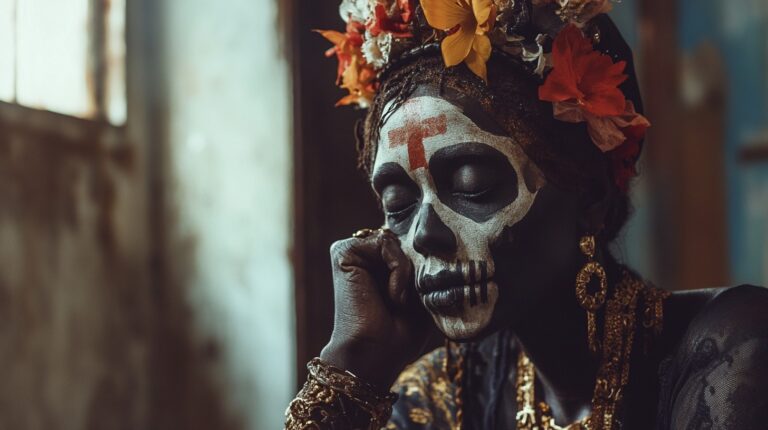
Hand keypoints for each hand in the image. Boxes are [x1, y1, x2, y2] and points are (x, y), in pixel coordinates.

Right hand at [320, 229, 431, 390]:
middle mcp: (363, 254)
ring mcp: (352, 252)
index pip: (409, 242)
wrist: (378, 353)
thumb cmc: (401, 330)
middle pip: (404, 239)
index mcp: (378, 262)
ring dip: (407, 273)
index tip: (417, 297)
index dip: (422, 263)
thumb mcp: (420, 290)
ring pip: (396, 241)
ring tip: (398, 300)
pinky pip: (385, 242)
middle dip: (415, 269)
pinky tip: (392, 295)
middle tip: (407, 302)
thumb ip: (420, 261)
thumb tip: (426, 235)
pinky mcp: (343, 252)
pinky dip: (398, 269)